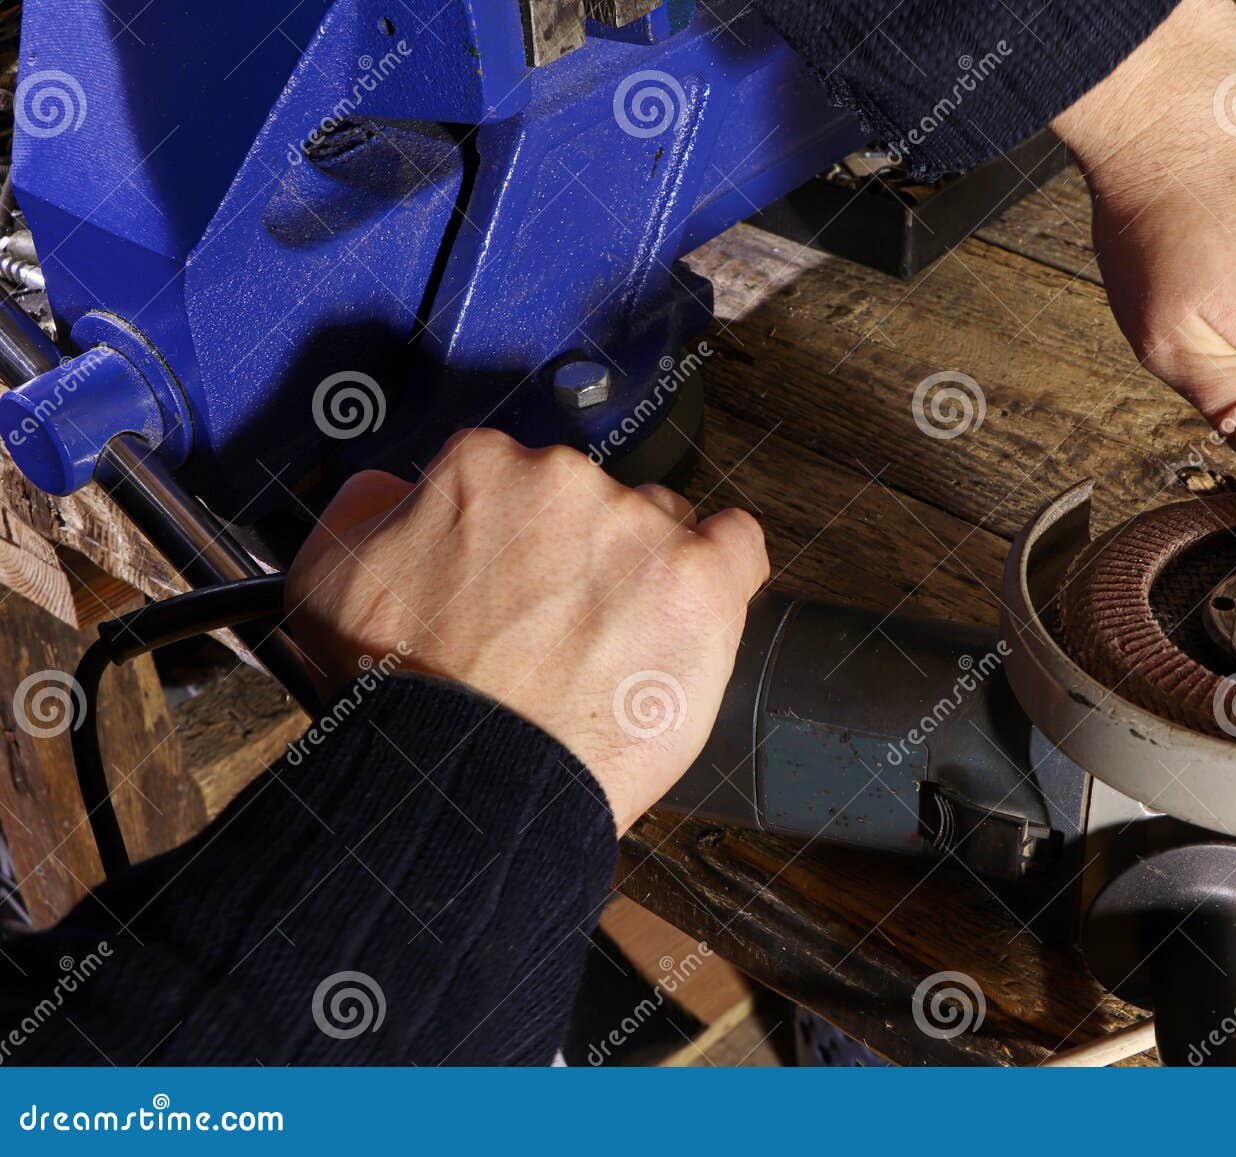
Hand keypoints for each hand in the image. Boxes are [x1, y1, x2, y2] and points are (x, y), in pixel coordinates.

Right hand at [285, 431, 768, 835]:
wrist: (464, 784)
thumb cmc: (400, 698)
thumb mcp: (329, 581)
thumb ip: (369, 508)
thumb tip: (397, 487)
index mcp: (480, 467)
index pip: (518, 478)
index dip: (516, 538)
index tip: (513, 584)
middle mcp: (563, 480)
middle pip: (595, 497)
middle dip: (582, 552)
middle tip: (559, 627)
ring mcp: (639, 528)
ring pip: (663, 524)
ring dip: (649, 568)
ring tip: (617, 645)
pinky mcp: (700, 582)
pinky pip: (738, 544)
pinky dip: (726, 570)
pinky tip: (699, 608)